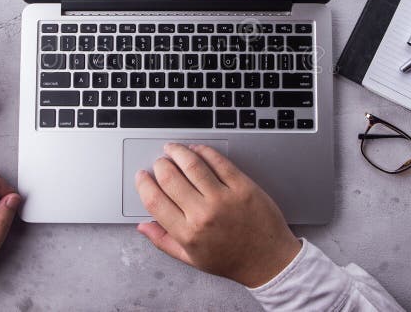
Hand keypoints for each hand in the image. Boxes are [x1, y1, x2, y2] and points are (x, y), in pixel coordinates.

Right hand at [135, 144, 300, 287]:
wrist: (268, 261)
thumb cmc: (232, 260)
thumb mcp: (192, 259)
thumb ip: (164, 241)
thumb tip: (143, 226)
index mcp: (187, 234)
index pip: (154, 201)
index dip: (143, 184)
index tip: (142, 176)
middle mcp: (203, 215)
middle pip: (170, 177)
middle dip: (159, 165)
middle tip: (159, 162)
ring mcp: (224, 199)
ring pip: (192, 164)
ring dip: (178, 151)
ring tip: (173, 149)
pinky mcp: (243, 186)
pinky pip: (218, 161)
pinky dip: (203, 151)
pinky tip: (197, 150)